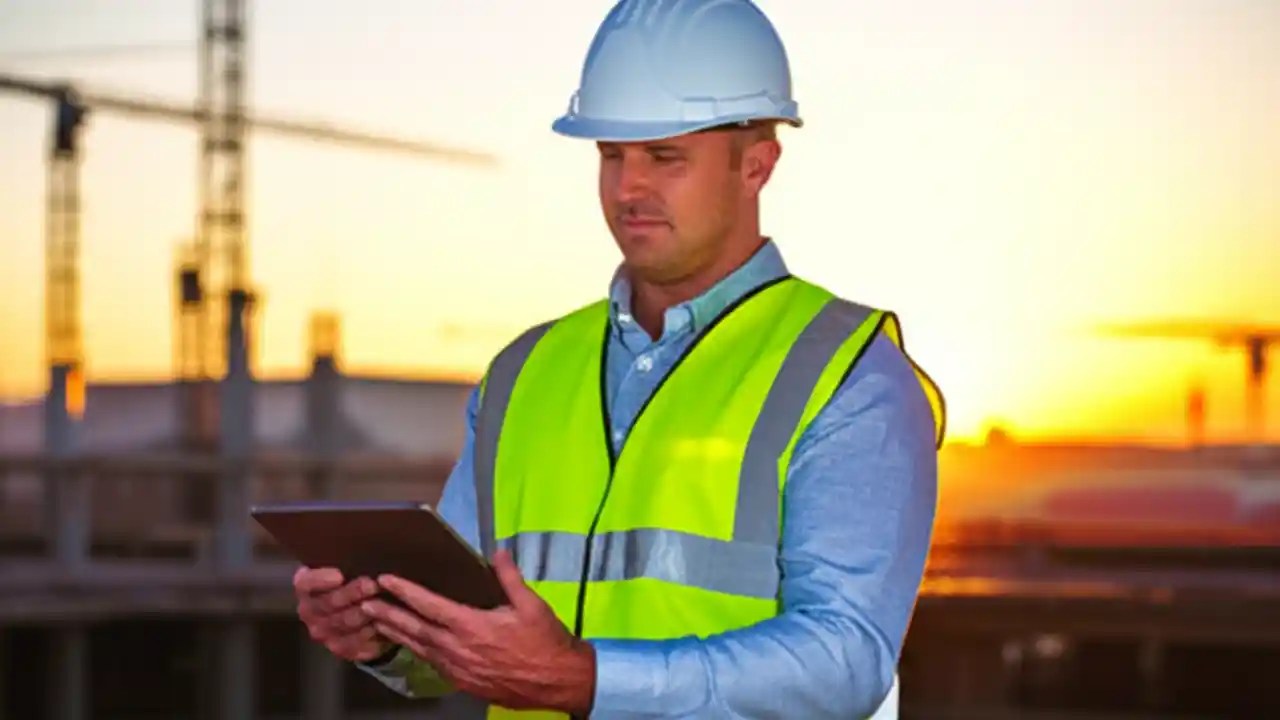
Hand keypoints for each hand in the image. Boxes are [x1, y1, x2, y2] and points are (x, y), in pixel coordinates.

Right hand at [294, 566, 391, 661]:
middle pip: (328, 603)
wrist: (359, 609)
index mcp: (306, 586)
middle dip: (351, 594)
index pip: (306, 583)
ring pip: (343, 622)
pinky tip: (380, 623)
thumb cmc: (353, 578)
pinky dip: (367, 633)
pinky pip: (353, 643)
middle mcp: (308, 610)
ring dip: (363, 612)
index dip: (320, 580)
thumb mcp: (348, 565)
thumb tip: (361, 542)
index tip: (339, 575)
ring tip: (381, 602)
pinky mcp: (339, 648)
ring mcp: (322, 632)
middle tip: (371, 585)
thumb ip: (348, 560)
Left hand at [362, 549, 595, 713]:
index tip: (386, 580)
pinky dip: (417, 651)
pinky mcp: (464, 683)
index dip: (405, 591)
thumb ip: (510, 578)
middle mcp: (459, 649)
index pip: (429, 605)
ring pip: (419, 649)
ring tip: (376, 623)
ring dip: (396, 634)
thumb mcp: (532, 605)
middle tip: (364, 604)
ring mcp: (459, 669)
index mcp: (472, 626)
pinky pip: (433, 664)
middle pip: (414, 629)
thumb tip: (498, 552)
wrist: (559, 682)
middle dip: (388, 614)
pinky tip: (410, 645)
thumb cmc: (546, 642)